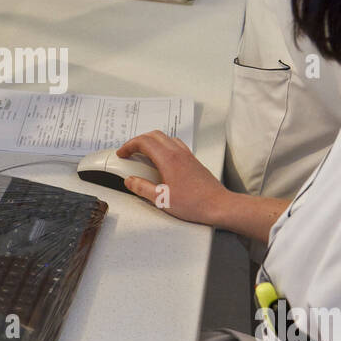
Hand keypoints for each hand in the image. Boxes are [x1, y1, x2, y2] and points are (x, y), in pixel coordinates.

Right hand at [115, 129, 231, 226]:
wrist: (218, 205)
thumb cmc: (194, 204)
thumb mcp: (161, 199)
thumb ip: (142, 188)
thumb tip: (130, 180)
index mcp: (168, 159)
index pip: (144, 142)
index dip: (129, 145)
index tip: (122, 153)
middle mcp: (178, 153)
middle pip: (154, 135)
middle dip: (138, 141)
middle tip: (130, 152)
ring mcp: (187, 155)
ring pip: (166, 138)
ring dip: (152, 141)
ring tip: (143, 154)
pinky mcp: (193, 160)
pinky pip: (175, 144)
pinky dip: (164, 146)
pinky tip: (162, 160)